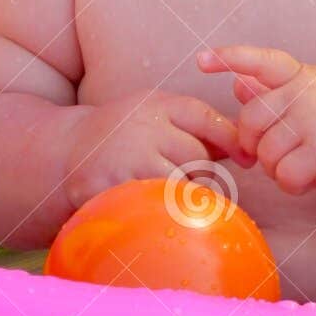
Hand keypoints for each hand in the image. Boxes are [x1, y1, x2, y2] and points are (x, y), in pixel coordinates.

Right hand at [63, 88, 253, 210]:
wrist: (66, 152)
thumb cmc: (126, 135)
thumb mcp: (159, 117)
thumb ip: (201, 128)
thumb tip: (249, 148)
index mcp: (158, 105)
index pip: (207, 119)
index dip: (232, 140)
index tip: (248, 158)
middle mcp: (143, 127)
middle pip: (199, 158)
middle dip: (201, 172)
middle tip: (184, 177)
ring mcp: (127, 158)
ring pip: (181, 185)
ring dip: (182, 195)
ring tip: (165, 191)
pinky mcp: (113, 187)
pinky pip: (156, 206)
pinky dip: (161, 210)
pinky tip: (152, 206)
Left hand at [197, 45, 315, 199]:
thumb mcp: (314, 95)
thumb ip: (275, 91)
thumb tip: (237, 83)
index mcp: (302, 75)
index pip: (262, 62)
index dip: (230, 58)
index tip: (201, 60)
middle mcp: (308, 93)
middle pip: (251, 122)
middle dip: (257, 144)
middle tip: (283, 151)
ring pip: (267, 155)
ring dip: (280, 168)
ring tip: (307, 162)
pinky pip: (286, 176)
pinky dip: (295, 185)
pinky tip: (315, 177)